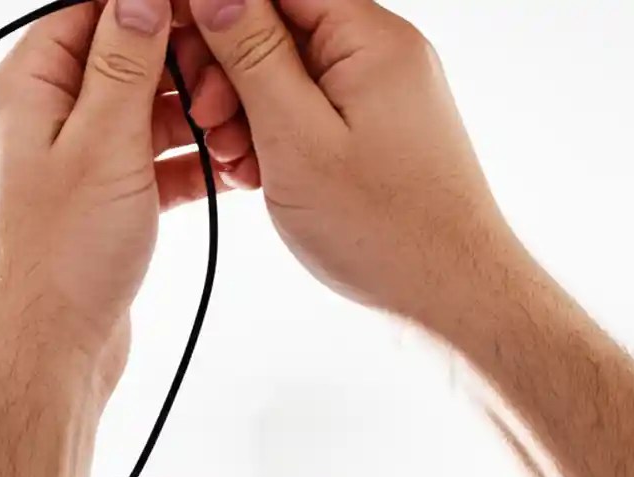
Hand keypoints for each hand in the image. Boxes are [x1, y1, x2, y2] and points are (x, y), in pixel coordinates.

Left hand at [0, 0, 253, 393]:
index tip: (201, 15)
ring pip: (139, 111)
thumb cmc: (58, 262)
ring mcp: (68, 163)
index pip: (87, 13)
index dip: (148, 10)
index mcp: (24, 90)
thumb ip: (123, 63)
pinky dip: (184, 163)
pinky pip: (146, 162)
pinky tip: (225, 169)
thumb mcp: (102, 145)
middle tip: (227, 78)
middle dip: (179, 64)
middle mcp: (39, 120)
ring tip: (234, 128)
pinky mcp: (95, 201)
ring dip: (190, 117)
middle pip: (119, 58)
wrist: (47, 354)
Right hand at [187, 0, 527, 340]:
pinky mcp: (376, 129)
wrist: (449, 292)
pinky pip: (312, 109)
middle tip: (207, 118)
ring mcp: (382, 92)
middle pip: (284, 27)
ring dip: (248, 108)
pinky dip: (277, 133)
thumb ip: (253, 55)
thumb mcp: (295, 136)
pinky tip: (257, 171)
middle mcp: (384, 54)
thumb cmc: (384, 228)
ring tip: (233, 158)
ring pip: (291, 72)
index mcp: (372, 39)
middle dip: (232, 68)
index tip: (184, 43)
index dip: (224, 12)